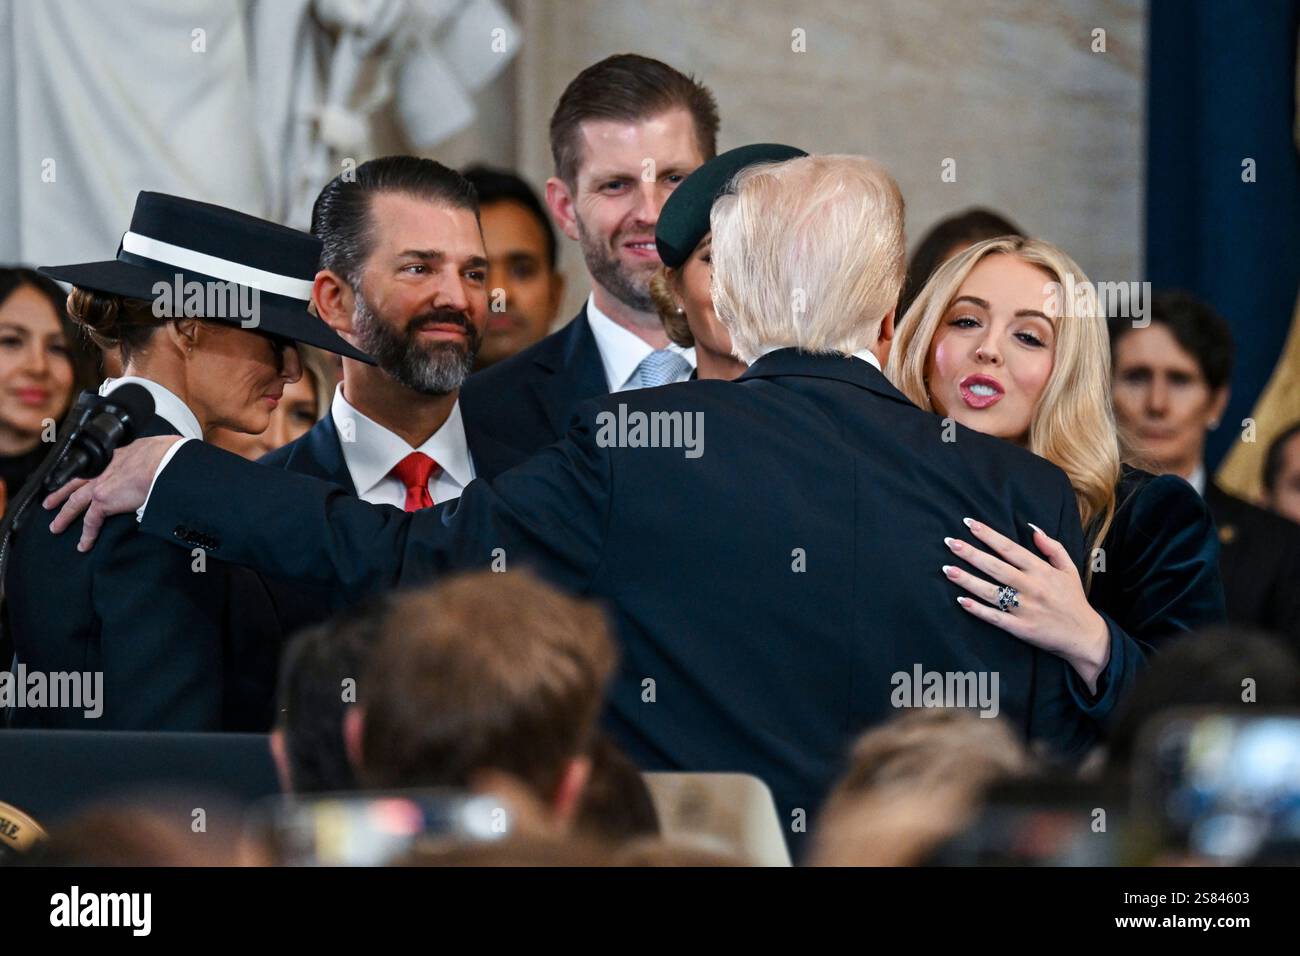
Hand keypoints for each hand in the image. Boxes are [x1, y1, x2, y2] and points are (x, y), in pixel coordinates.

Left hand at [43, 436, 181, 551]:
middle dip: (61, 493)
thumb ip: (152, 458)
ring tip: (56, 526)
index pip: (98, 467)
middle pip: (76, 482)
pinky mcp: (103, 500)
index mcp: (118, 456)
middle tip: (50, 502)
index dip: (87, 475)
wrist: (164, 462)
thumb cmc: (167, 456)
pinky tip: (83, 545)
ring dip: (64, 515)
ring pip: (75, 501)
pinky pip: (91, 521)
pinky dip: (87, 535)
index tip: (81, 480)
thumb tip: (162, 465)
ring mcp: (101, 484)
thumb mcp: (156, 451)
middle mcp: (104, 468)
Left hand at [942, 517, 1110, 692]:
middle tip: (950, 542)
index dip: (989, 535)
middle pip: (996, 567)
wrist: (1084, 636)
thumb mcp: (1069, 569)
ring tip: (948, 569)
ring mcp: (1025, 609)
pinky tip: (961, 600)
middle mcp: (1032, 587)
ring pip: (991, 592)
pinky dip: (978, 609)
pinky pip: (995, 617)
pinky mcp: (1021, 628)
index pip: (1010, 548)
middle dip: (971, 553)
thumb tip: (1032, 528)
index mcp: (1041, 571)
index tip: (970, 523)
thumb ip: (1052, 547)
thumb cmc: (1073, 599)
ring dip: (968, 580)